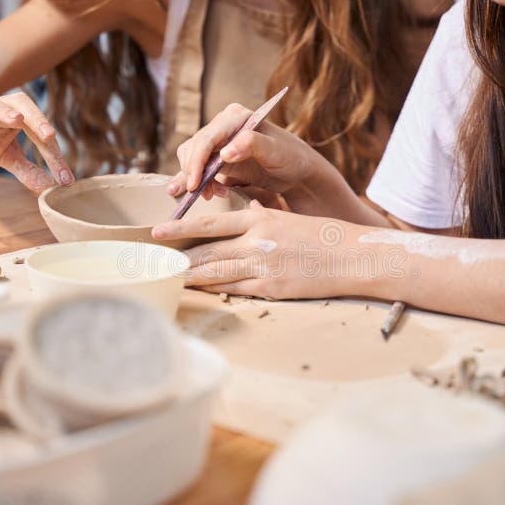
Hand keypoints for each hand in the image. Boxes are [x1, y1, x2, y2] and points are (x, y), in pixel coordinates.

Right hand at [0, 92, 73, 191]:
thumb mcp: (9, 157)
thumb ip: (28, 170)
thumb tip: (49, 189)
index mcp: (21, 116)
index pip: (42, 135)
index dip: (55, 156)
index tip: (66, 178)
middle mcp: (5, 107)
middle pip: (24, 106)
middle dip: (37, 120)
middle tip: (50, 136)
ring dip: (5, 111)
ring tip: (17, 119)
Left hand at [152, 200, 368, 298]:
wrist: (351, 257)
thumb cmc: (323, 236)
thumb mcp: (289, 218)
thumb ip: (264, 218)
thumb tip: (248, 213)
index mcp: (260, 219)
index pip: (211, 223)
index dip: (181, 228)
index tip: (158, 232)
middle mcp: (257, 241)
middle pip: (207, 251)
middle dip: (178, 257)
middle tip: (153, 260)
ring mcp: (263, 266)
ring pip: (216, 272)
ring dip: (191, 276)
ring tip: (169, 277)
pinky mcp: (271, 288)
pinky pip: (236, 289)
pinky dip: (215, 289)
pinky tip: (201, 291)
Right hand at [166, 103, 326, 202]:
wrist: (296, 169)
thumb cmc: (291, 157)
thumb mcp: (277, 151)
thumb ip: (253, 145)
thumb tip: (224, 152)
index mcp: (236, 117)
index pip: (207, 138)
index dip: (197, 161)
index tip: (195, 184)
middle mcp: (223, 125)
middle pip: (193, 147)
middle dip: (194, 173)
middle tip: (206, 195)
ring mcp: (218, 141)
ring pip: (191, 157)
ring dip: (196, 178)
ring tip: (212, 195)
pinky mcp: (216, 157)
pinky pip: (197, 167)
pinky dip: (197, 181)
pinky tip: (204, 193)